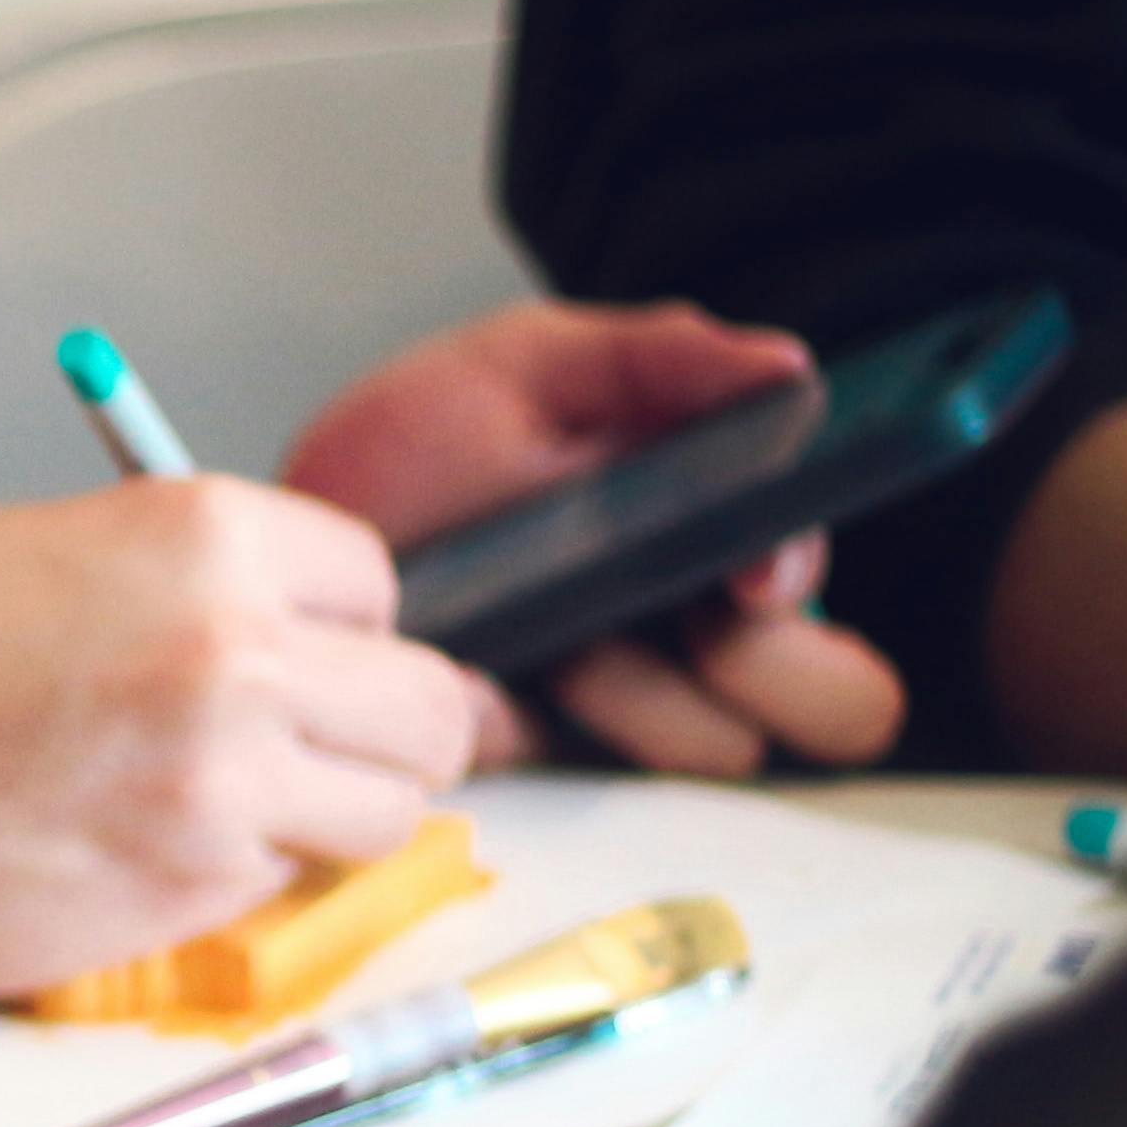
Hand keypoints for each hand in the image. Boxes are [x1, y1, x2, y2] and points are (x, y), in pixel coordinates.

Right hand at [0, 471, 489, 1006]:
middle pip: (428, 706)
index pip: (374, 582)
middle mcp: (234, 649)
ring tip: (216, 810)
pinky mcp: (189, 892)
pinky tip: (130, 852)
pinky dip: (233, 879)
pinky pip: (284, 885)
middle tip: (304, 754)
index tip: (296, 660)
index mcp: (198, 535)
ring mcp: (222, 780)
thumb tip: (296, 620)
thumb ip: (181, 576)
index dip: (335, 631)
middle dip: (376, 734)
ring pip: (389, 810)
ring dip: (328, 818)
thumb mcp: (32, 556)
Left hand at [283, 299, 909, 774]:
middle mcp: (690, 628)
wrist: (291, 526)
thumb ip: (658, 358)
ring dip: (639, 689)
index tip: (753, 577)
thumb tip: (785, 367)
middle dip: (770, 666)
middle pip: (835, 704)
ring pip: (713, 747)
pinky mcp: (529, 751)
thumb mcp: (531, 369)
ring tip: (553, 634)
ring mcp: (618, 702)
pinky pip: (560, 767)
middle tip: (687, 619)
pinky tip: (471, 673)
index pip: (827, 588)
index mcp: (716, 531)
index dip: (813, 589)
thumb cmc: (422, 442)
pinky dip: (514, 717)